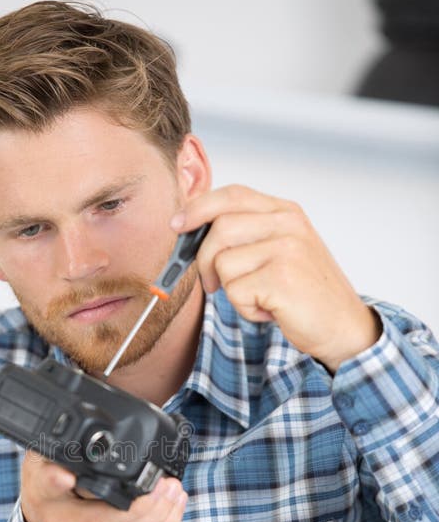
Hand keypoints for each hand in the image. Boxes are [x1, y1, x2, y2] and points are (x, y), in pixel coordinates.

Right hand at [20, 451, 187, 521]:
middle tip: (163, 482)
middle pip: (102, 521)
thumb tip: (87, 427)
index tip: (68, 476)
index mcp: (42, 493)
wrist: (41, 517)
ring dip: (158, 515)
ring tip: (174, 489)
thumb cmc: (47, 478)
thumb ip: (62, 445)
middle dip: (141, 504)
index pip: (48, 486)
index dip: (57, 481)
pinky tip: (174, 505)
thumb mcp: (43, 456)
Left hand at [172, 185, 381, 372]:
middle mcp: (288, 224)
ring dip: (232, 291)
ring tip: (260, 298)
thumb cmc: (306, 293)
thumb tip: (192, 232)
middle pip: (219, 228)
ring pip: (223, 263)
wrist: (343, 326)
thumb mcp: (281, 251)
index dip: (198, 207)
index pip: (232, 194)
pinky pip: (235, 292)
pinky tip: (271, 311)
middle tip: (212, 286)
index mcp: (286, 212)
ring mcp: (287, 249)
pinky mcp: (281, 278)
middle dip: (204, 262)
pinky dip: (246, 310)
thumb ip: (248, 234)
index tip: (177, 224)